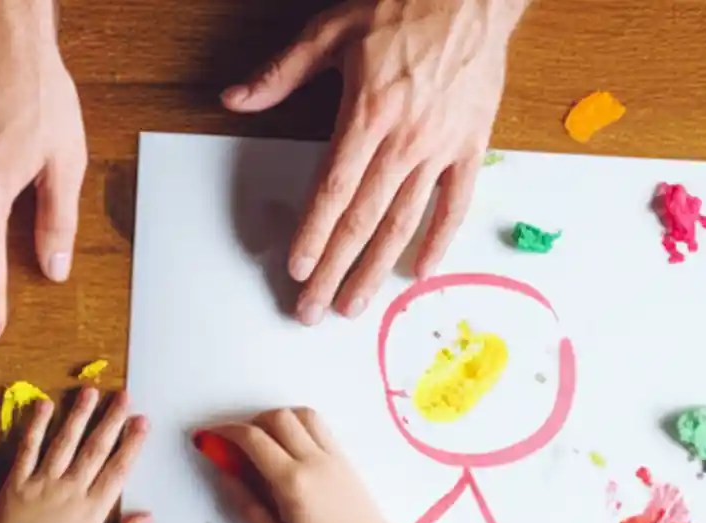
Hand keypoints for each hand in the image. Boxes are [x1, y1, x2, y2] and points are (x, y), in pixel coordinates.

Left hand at [0, 388, 150, 522]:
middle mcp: (69, 491)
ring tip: (91, 391)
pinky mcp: (16, 482)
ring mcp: (41, 484)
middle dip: (111, 420)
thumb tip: (149, 518)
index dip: (132, 444)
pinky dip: (37, 426)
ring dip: (79, 415)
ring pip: (65, 442)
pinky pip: (28, 449)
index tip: (142, 421)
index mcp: (91, 512)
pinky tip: (46, 405)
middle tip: (124, 396)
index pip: (117, 470)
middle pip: (95, 449)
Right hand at [201, 408, 400, 522]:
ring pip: (300, 414)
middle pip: (276, 417)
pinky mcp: (344, 457)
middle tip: (236, 442)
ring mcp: (332, 456)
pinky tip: (289, 445)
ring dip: (276, 418)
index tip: (209, 436)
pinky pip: (318, 426)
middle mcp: (313, 461)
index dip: (225, 431)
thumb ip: (248, 507)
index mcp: (293, 483)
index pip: (254, 440)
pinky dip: (297, 424)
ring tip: (264, 441)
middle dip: (249, 422)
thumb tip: (224, 477)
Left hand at [223, 0, 524, 323]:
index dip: (313, 235)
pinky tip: (419, 270)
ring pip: (404, 221)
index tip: (298, 270)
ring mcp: (441, 146)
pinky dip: (439, 239)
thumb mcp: (331, 29)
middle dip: (335, 270)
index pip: (333, 190)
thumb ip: (282, 72)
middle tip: (314, 310)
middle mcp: (404, 139)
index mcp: (367, 113)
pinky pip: (456, 202)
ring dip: (377, 268)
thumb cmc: (403, 5)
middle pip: (363, 220)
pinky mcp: (472, 144)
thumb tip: (234, 99)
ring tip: (356, 305)